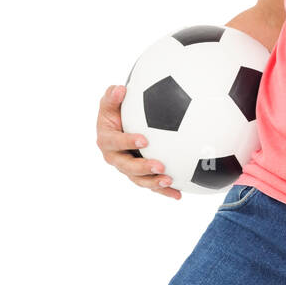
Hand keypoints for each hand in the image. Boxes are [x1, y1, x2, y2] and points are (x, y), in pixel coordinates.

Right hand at [95, 84, 181, 199]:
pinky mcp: (139, 176)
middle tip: (160, 166)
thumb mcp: (110, 102)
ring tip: (169, 181)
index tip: (144, 140)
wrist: (119, 124)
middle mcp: (115, 157)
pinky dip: (164, 191)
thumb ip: (113, 96)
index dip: (127, 142)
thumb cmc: (116, 110)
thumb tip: (120, 89)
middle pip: (127, 166)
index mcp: (107, 140)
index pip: (115, 142)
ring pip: (139, 180)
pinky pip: (151, 185)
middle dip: (142, 168)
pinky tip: (179, 194)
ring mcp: (127, 169)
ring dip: (154, 183)